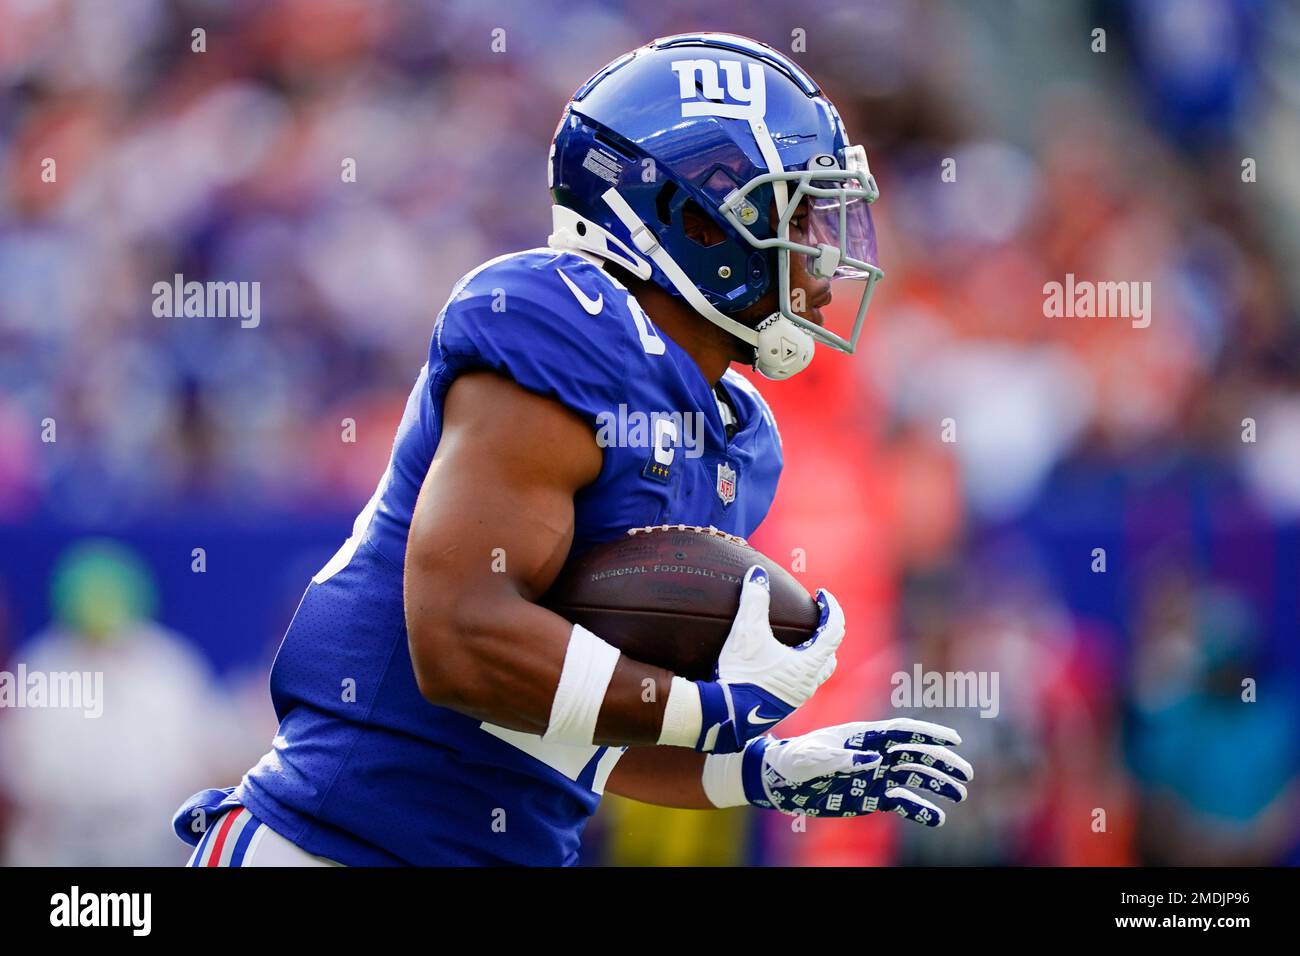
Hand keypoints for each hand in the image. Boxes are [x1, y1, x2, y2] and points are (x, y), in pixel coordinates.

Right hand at [693, 565, 843, 753]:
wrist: (723, 715)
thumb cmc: (740, 674)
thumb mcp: (746, 632)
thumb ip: (755, 600)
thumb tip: (758, 575)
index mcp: (809, 665)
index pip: (834, 631)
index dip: (832, 608)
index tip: (822, 594)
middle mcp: (808, 684)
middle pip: (830, 655)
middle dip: (826, 634)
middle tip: (814, 618)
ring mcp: (796, 698)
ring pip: (816, 673)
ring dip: (813, 655)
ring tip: (798, 641)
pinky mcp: (781, 706)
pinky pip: (799, 684)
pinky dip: (796, 668)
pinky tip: (777, 663)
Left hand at [721, 718, 972, 825]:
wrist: (780, 781)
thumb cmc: (794, 760)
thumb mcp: (813, 757)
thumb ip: (842, 758)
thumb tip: (874, 760)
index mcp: (864, 737)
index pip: (902, 732)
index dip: (928, 734)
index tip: (954, 739)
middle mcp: (875, 753)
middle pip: (915, 754)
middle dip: (941, 761)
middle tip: (965, 773)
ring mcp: (875, 774)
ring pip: (914, 777)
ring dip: (937, 783)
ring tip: (960, 794)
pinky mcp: (871, 795)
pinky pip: (902, 802)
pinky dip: (920, 810)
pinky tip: (937, 818)